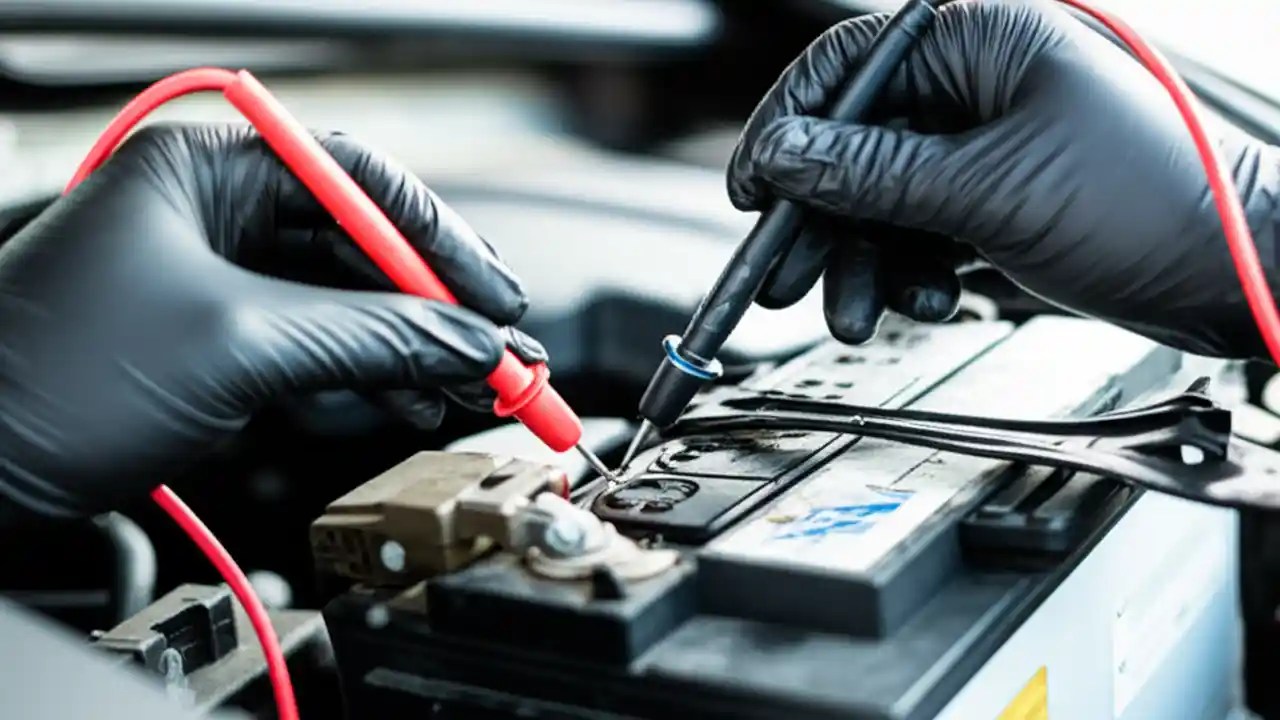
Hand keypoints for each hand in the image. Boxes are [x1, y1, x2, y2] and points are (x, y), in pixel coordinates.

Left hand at [0, 124, 541, 522]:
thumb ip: (369, 338)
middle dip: (437, 304)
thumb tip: (467, 344)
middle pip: (361, 246)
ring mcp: (219, 281)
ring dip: (416, 348)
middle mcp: (216, 215)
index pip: (354, 182)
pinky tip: (420, 399)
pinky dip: (373, 375)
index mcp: (205, 171)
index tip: (493, 294)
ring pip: (348, 302)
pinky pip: (321, 346)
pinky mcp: (221, 342)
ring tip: (478, 385)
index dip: (437, 239)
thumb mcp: (237, 345)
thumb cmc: (51, 381)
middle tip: (504, 347)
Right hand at [729, 0, 1279, 357]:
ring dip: (862, 261)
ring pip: (882, 198)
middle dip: (820, 218)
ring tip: (856, 311)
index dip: (787, 128)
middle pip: (856, 144)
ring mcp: (987, 144)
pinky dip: (910, 271)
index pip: (848, 68)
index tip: (753, 189)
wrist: (1234, 277)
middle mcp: (979, 85)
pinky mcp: (997, 199)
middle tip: (786, 272)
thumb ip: (872, 173)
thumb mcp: (989, 189)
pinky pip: (921, 230)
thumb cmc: (1152, 204)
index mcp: (983, 41)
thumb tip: (782, 154)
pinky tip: (927, 299)